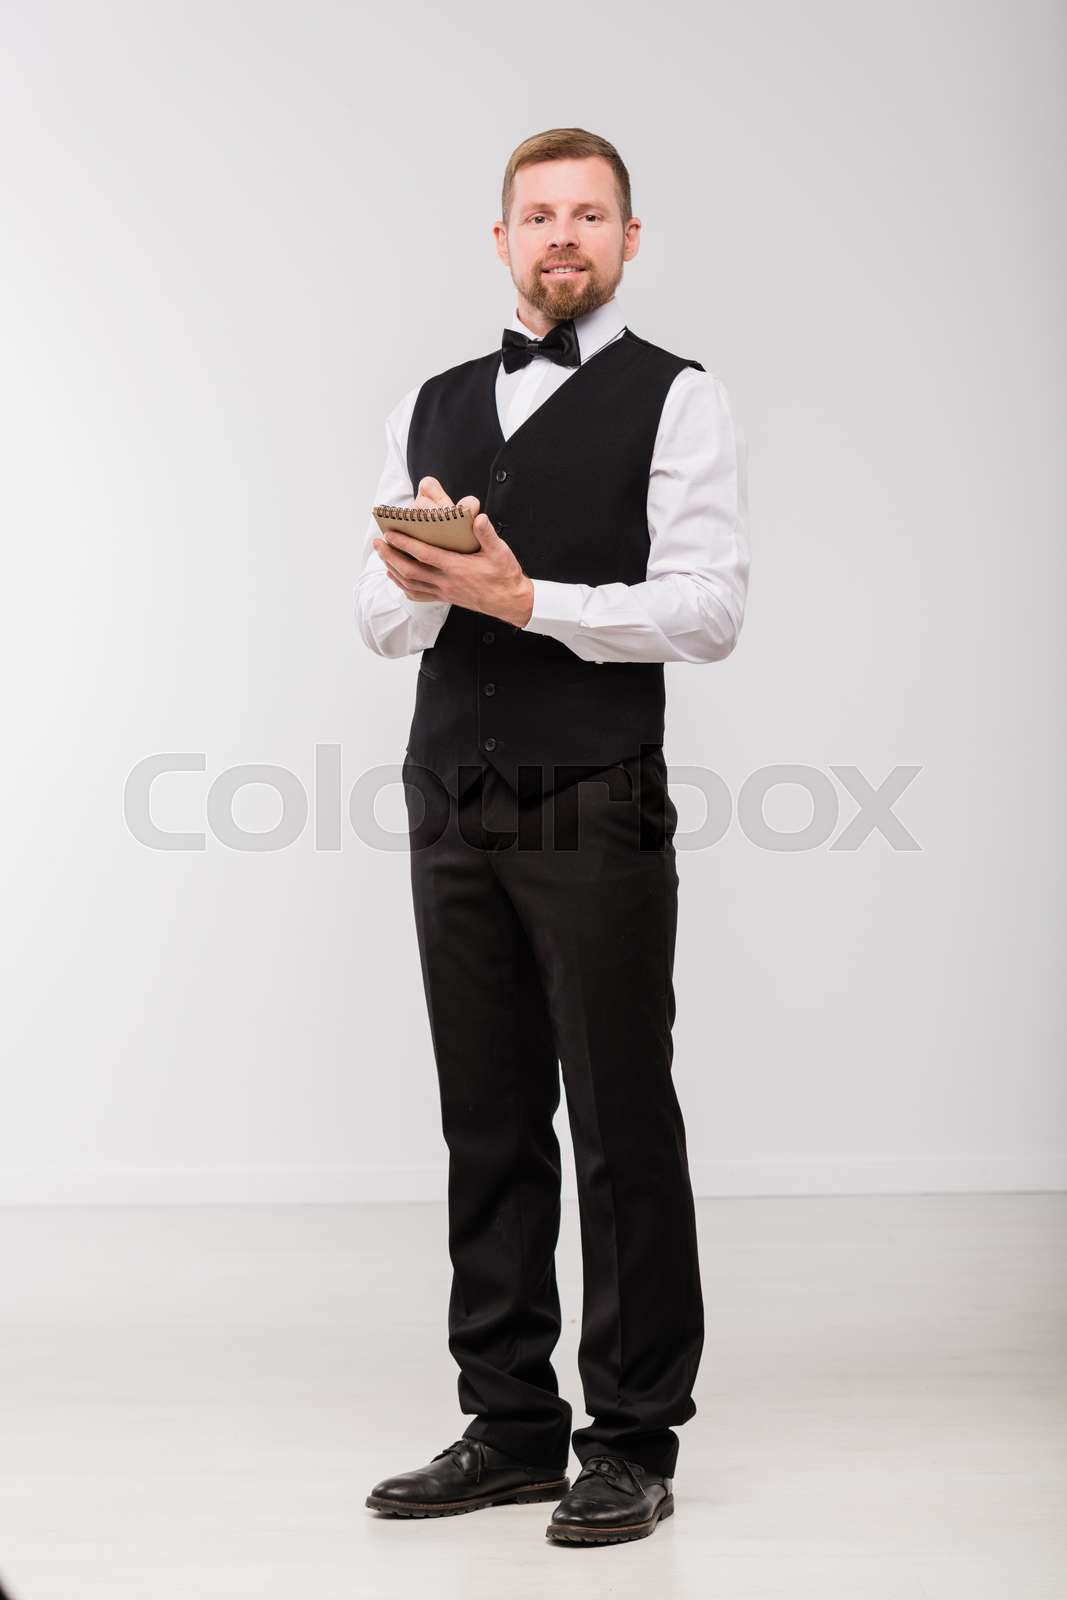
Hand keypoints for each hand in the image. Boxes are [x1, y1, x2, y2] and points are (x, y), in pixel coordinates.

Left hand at [373, 475, 533, 626]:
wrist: (511, 602)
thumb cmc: (505, 575)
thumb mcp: (501, 552)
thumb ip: (487, 534)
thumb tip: (479, 517)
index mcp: (457, 568)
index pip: (424, 554)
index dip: (405, 543)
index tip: (390, 533)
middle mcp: (446, 582)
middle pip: (409, 570)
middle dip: (390, 555)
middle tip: (378, 543)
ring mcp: (444, 592)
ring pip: (410, 583)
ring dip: (393, 569)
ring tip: (382, 556)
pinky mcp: (445, 598)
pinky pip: (418, 595)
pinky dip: (404, 586)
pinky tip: (397, 577)